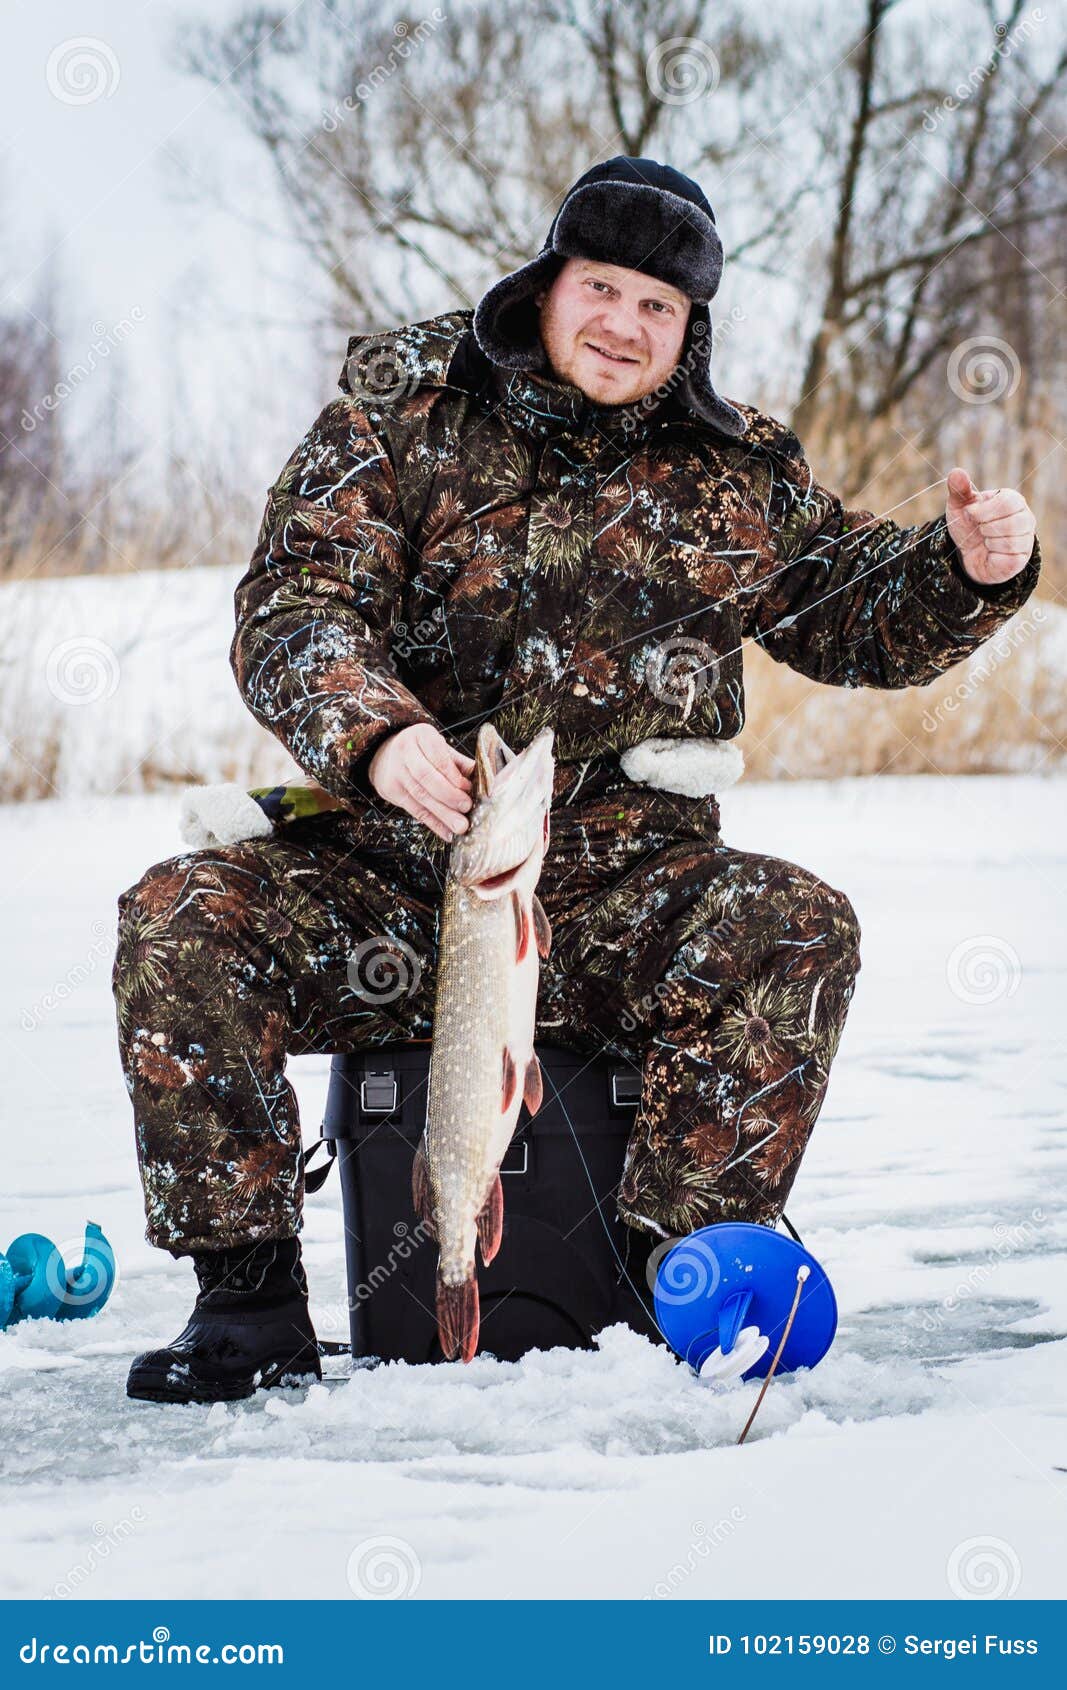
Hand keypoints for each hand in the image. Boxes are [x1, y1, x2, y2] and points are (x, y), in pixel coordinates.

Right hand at [367, 722, 474, 841]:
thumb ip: (459, 763)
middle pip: (426, 777)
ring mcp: (395, 772)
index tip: (468, 788)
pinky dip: (433, 823)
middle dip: (449, 795)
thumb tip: (483, 779)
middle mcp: (404, 752)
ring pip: (420, 796)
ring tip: (460, 826)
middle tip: (466, 807)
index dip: (453, 775)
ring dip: (443, 814)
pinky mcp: (390, 791)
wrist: (385, 755)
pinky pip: (414, 810)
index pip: (437, 756)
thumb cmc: (421, 751)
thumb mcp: (439, 747)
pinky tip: (447, 832)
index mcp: (421, 735)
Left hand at [945, 468, 1035, 587]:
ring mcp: (1026, 539)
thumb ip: (959, 489)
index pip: (1006, 502)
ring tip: (986, 540)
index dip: (983, 511)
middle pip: (1010, 523)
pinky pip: (1008, 558)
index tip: (970, 514)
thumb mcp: (960, 505)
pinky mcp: (1021, 559)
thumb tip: (956, 472)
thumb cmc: (969, 524)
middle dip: (985, 527)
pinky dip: (993, 557)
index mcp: (1013, 500)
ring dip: (989, 542)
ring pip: (1008, 542)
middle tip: (980, 529)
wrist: (968, 552)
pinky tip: (991, 553)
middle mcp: (1025, 518)